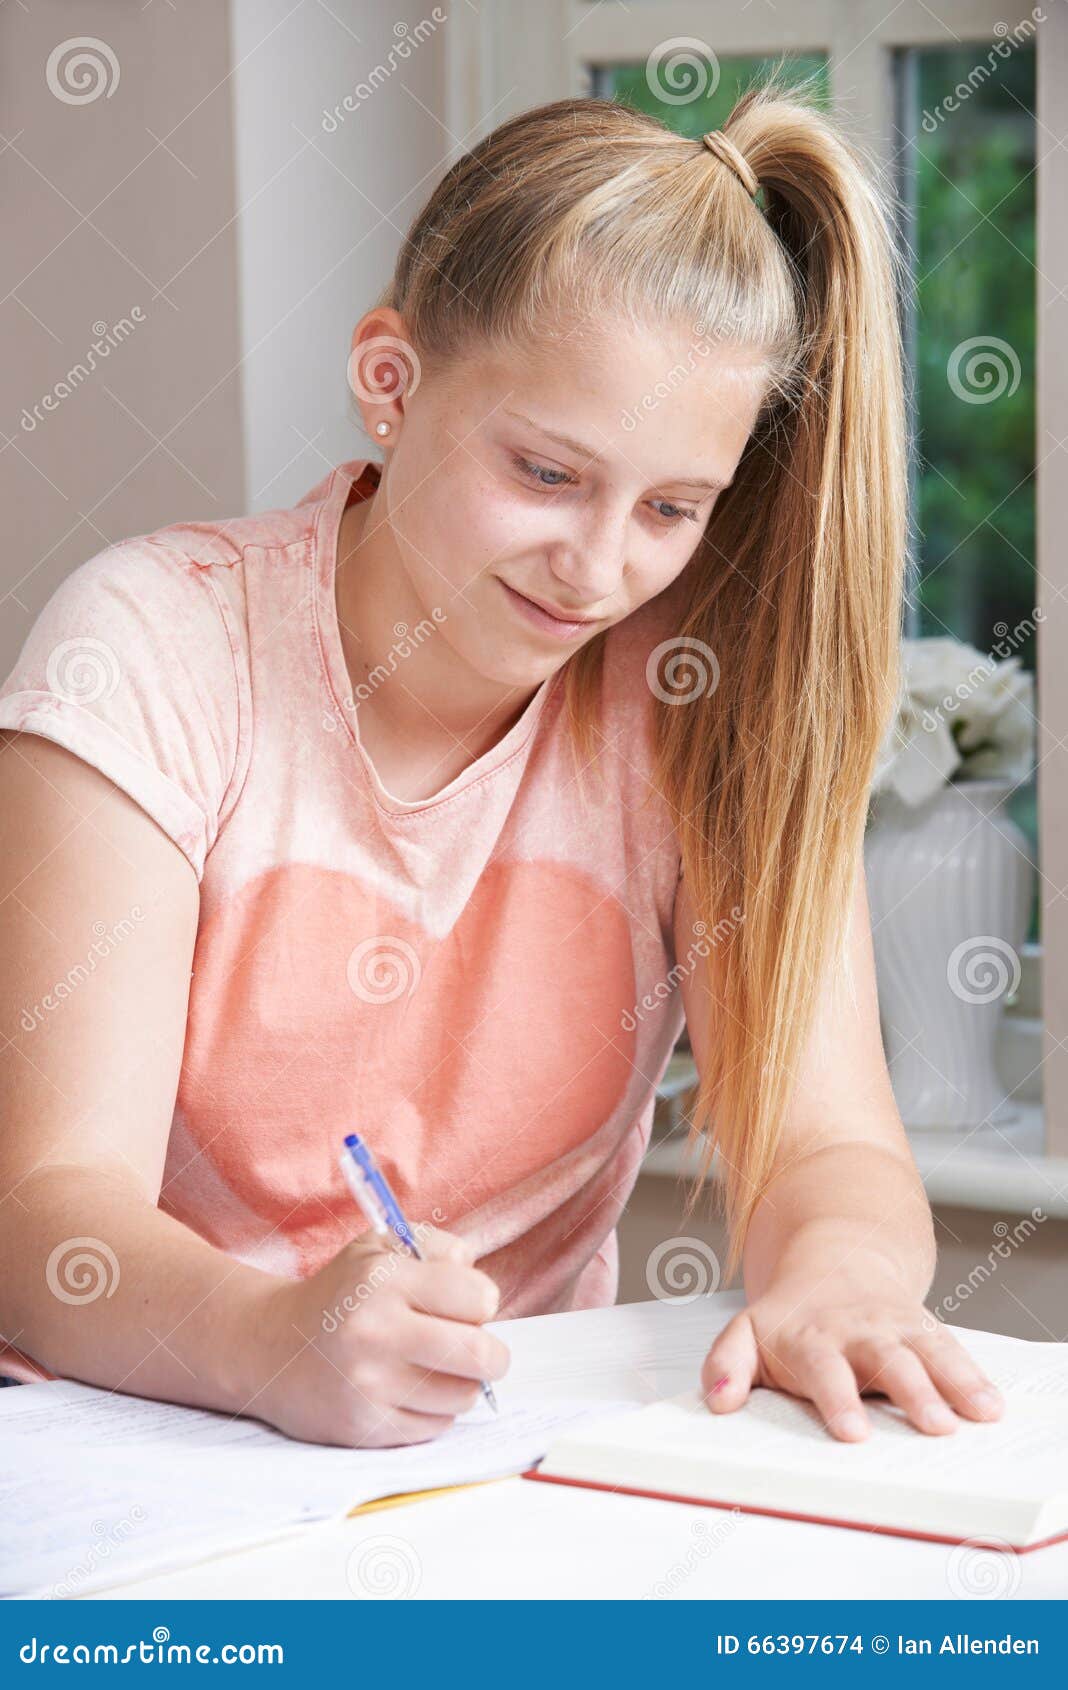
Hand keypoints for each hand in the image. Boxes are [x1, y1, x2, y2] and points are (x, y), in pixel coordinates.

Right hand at [249, 1224, 509, 1446]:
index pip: (480, 1298)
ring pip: (464, 1396)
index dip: (481, 1301)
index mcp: (382, 1279)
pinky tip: (407, 1390)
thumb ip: (441, 1249)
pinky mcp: (365, 1428)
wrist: (273, 1347)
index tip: (466, 1305)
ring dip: (460, 1383)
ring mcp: (369, 1385)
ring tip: (431, 1366)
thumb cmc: (343, 1293)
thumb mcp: (381, 1246)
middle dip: (491, 1353)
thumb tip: (485, 1295)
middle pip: (482, 1356)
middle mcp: (374, 1332)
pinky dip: (433, 1410)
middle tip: (475, 1347)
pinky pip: (436, 1427)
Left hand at [699, 1254, 1004, 1439]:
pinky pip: (952, 1351)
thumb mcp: (746, 1332)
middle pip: (887, 1361)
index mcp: (810, 1338)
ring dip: (952, 1383)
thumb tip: (717, 1401)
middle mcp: (857, 1331)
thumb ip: (726, 1366)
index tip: (853, 1432)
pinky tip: (990, 1405)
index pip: (824, 1371)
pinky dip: (972, 1376)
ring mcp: (895, 1329)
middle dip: (911, 1393)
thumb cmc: (791, 1318)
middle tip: (932, 1426)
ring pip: (927, 1352)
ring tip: (975, 1414)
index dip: (838, 1400)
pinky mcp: (924, 1330)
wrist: (835, 1261)